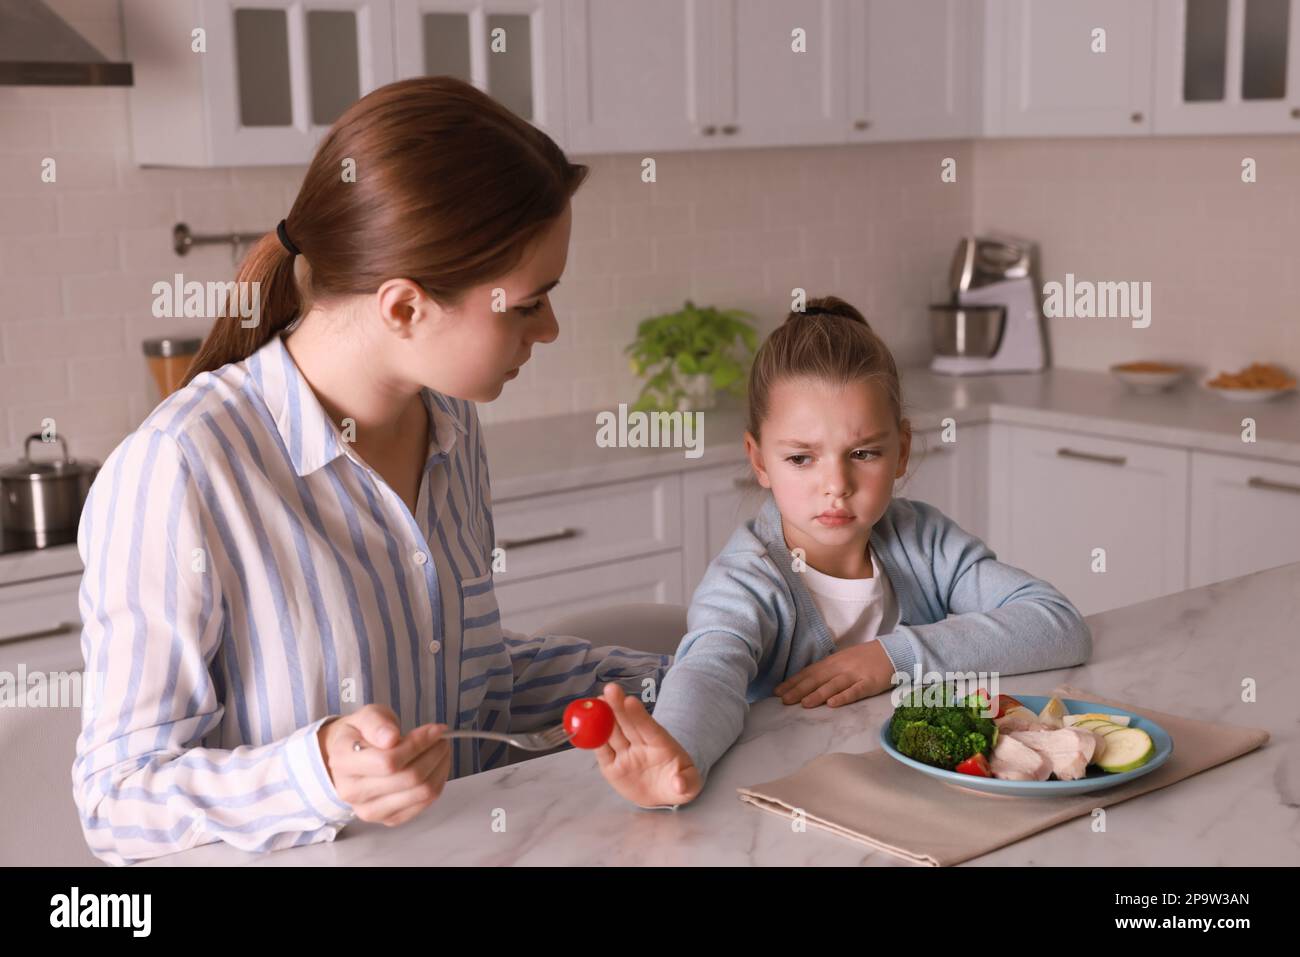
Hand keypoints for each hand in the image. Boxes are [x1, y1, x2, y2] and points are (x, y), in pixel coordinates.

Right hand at [317, 703, 451, 826]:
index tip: (435, 730)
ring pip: (421, 792)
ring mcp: (370, 810)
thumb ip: (377, 723)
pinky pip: (424, 803)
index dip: (418, 744)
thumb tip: (390, 738)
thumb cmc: (361, 735)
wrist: (349, 757)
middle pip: (409, 777)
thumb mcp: (366, 717)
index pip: (389, 760)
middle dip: (434, 753)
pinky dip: (437, 782)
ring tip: (441, 749)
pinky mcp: (388, 819)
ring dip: (440, 767)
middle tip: (442, 738)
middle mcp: (353, 791)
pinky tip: (436, 766)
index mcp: (344, 762)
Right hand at [593, 683, 702, 807]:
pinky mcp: (611, 765)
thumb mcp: (690, 786)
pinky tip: (584, 724)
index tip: (631, 701)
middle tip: (611, 689)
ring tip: (595, 702)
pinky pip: (601, 750)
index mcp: (662, 745)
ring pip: (612, 733)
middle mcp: (641, 744)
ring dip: (603, 717)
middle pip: (628, 724)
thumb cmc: (679, 783)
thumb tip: (679, 783)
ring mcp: (625, 753)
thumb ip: (686, 783)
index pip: (649, 728)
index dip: (639, 715)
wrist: (662, 793)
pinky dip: (592, 739)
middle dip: (618, 706)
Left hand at [774, 640, 894, 707]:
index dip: (793, 682)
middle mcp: (840, 667)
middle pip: (817, 679)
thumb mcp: (841, 661)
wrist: (891, 651)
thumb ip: (825, 671)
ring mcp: (855, 675)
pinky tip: (833, 704)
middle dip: (799, 690)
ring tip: (803, 704)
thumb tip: (804, 682)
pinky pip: (855, 691)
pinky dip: (844, 697)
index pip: (808, 672)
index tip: (777, 692)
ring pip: (833, 685)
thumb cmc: (863, 659)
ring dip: (818, 694)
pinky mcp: (869, 683)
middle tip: (784, 701)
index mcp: (832, 662)